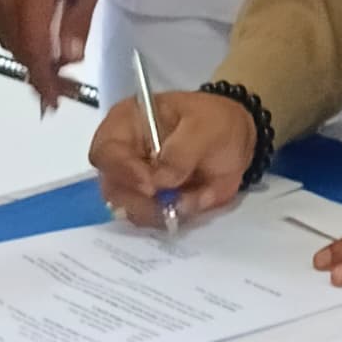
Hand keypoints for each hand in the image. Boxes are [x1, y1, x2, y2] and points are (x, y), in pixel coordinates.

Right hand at [0, 0, 99, 108]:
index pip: (34, 49)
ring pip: (11, 44)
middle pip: (21, 51)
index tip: (53, 102)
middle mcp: (6, 1)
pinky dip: (22, 46)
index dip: (43, 79)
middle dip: (42, 75)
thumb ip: (77, 22)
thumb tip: (70, 59)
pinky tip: (40, 51)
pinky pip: (5, 32)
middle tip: (66, 92)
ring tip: (58, 76)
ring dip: (32, 62)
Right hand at [93, 87, 259, 228]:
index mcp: (126, 123)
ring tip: (192, 197)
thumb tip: (162, 181)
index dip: (122, 172)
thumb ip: (182, 151)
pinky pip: (151, 220)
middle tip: (172, 201)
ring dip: (161, 211)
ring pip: (129, 210)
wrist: (236, 138)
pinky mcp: (148, 202)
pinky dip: (174, 216)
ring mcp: (133, 181)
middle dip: (142, 201)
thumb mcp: (205, 126)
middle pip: (112, 188)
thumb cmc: (215, 122)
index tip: (151, 186)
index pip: (105, 152)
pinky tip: (195, 200)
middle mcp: (122, 154)